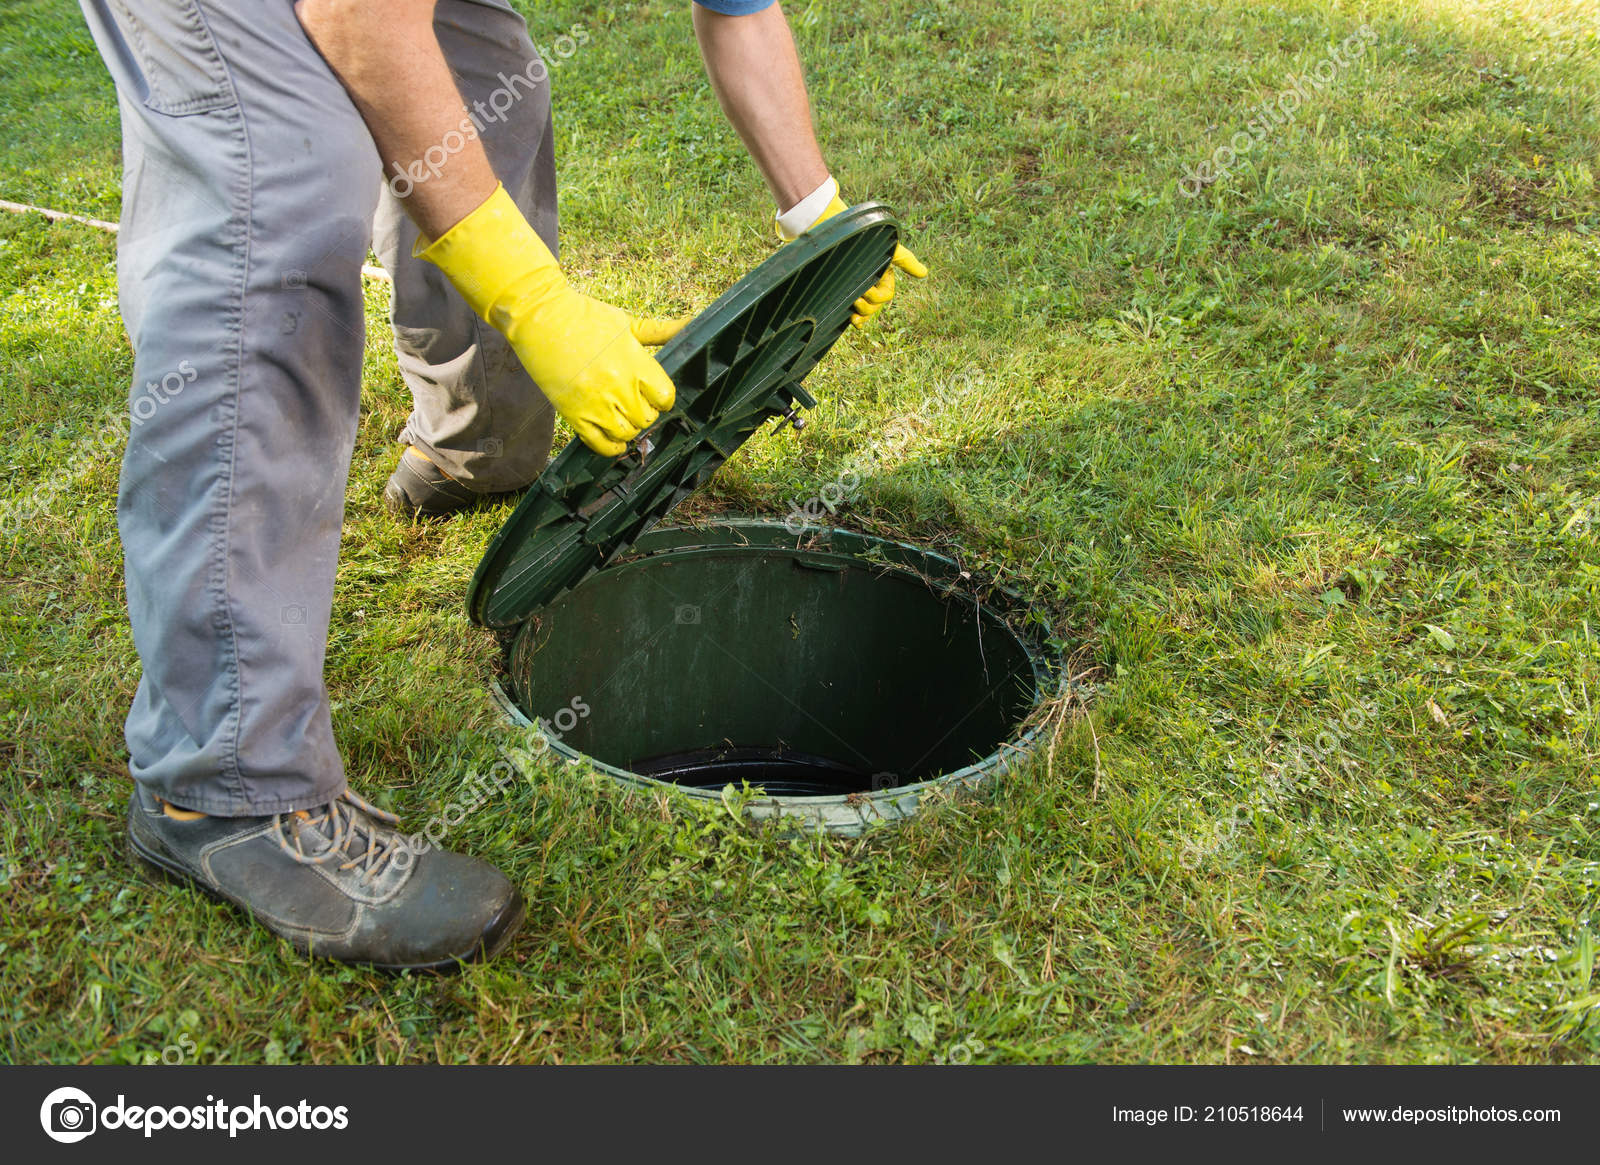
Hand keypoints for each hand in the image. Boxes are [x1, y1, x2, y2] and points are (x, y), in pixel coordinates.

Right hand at [417, 185, 686, 455]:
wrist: (540, 317)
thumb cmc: (586, 317)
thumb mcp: (627, 323)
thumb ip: (660, 331)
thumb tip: (693, 325)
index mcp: (635, 362)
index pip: (665, 397)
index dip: (662, 398)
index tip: (654, 394)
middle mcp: (618, 385)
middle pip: (647, 418)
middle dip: (645, 413)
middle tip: (635, 403)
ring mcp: (595, 402)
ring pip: (627, 435)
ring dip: (628, 429)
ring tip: (622, 417)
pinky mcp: (574, 414)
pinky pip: (600, 446)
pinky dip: (611, 448)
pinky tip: (614, 440)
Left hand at [782, 190, 927, 325]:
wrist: (837, 228)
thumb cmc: (864, 235)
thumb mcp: (888, 248)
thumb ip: (906, 261)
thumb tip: (924, 273)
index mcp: (882, 273)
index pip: (885, 294)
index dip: (878, 298)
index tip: (867, 292)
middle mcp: (870, 281)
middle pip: (875, 305)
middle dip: (868, 307)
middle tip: (856, 300)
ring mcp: (855, 285)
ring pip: (864, 309)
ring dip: (862, 314)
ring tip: (852, 311)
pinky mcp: (841, 288)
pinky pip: (851, 309)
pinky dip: (855, 318)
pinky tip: (852, 322)